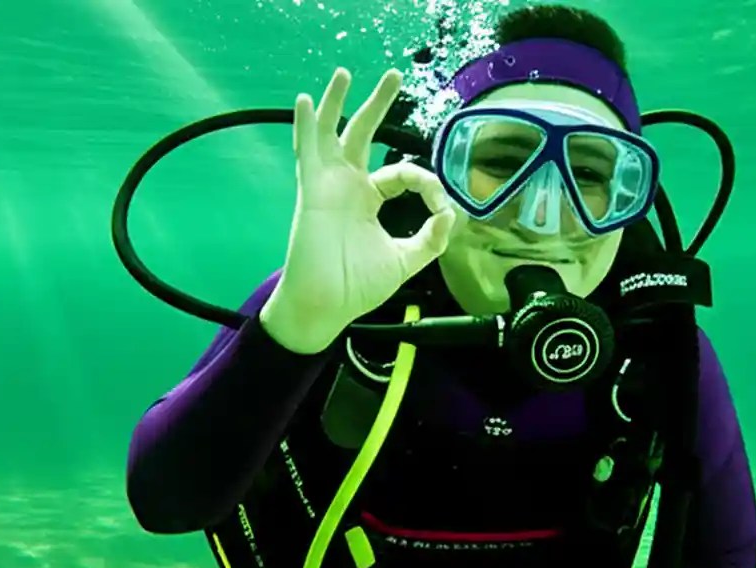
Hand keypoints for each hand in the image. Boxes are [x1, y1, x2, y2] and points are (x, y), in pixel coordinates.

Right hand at [261, 67, 455, 353]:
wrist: (325, 306)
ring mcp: (329, 185)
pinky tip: (304, 101)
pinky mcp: (313, 191)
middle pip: (364, 134)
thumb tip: (451, 214)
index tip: (442, 209)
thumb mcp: (405, 260)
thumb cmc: (357, 287)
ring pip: (332, 133)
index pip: (401, 174)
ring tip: (345, 72)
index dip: (426, 183)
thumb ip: (430, 239)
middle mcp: (348, 186)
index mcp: (369, 200)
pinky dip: (304, 126)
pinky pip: (307, 152)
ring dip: (337, 102)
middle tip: (395, 75)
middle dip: (379, 104)